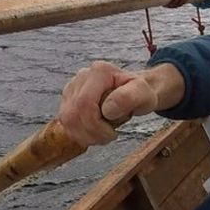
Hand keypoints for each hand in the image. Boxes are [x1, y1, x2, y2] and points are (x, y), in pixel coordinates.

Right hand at [57, 61, 175, 146]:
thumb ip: (128, 98)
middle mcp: (81, 77)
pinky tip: (95, 133)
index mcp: (99, 72)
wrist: (136, 91)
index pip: (84, 104)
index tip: (112, 133)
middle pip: (72, 114)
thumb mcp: (143, 94)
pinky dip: (80, 133)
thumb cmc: (141, 92)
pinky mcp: (68, 99)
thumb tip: (107, 110)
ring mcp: (72, 88)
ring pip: (66, 120)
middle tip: (108, 137)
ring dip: (84, 135)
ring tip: (103, 135)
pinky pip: (66, 122)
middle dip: (90, 133)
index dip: (95, 125)